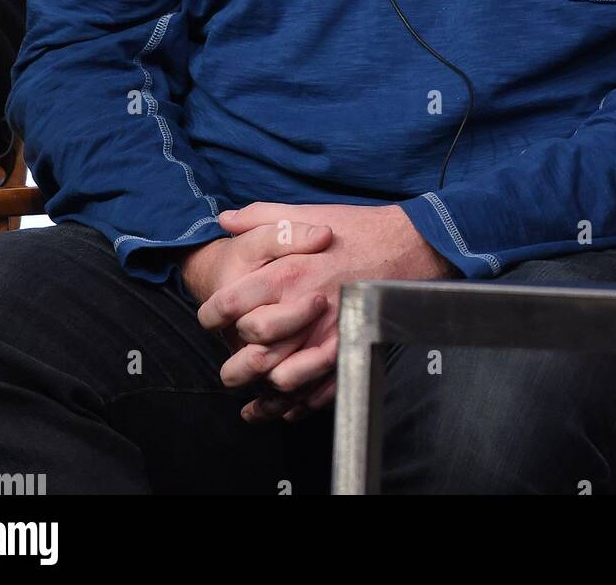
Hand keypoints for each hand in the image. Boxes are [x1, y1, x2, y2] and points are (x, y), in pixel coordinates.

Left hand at [203, 201, 455, 422]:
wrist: (407, 244)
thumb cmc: (356, 228)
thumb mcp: (303, 213)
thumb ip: (259, 216)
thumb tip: (224, 220)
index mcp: (287, 273)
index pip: (231, 305)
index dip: (210, 316)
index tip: (208, 319)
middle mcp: (304, 308)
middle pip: (251, 351)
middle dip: (232, 364)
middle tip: (228, 364)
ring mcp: (329, 334)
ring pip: (281, 379)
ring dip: (262, 390)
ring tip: (254, 386)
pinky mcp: (350, 349)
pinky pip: (318, 390)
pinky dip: (298, 403)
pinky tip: (286, 403)